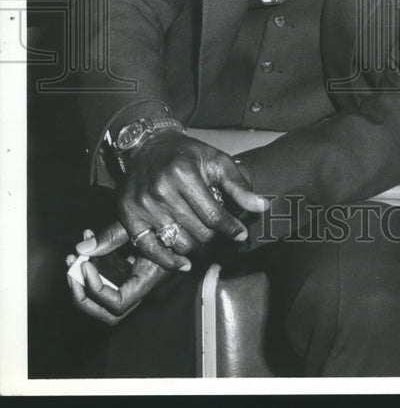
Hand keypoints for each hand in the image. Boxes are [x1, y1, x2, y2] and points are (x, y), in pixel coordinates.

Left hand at [66, 223, 169, 325]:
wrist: (180, 217)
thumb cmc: (165, 224)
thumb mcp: (139, 227)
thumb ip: (111, 237)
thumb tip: (82, 247)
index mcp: (146, 281)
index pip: (117, 303)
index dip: (98, 290)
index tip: (86, 266)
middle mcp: (138, 286)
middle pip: (107, 311)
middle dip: (83, 295)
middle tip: (72, 273)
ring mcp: (131, 279)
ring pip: (102, 295)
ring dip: (82, 278)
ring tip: (73, 257)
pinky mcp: (127, 268)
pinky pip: (105, 273)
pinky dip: (92, 260)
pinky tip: (87, 237)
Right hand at [113, 132, 268, 270]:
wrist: (148, 146)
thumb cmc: (186, 155)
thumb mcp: (216, 161)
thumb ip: (239, 186)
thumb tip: (262, 207)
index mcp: (183, 173)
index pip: (214, 215)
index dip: (231, 228)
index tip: (240, 234)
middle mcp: (161, 190)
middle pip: (198, 232)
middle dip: (214, 235)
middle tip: (217, 229)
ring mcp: (143, 205)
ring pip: (179, 243)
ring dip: (195, 246)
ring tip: (200, 234)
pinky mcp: (129, 215)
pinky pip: (150, 249)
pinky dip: (169, 261)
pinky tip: (184, 263)